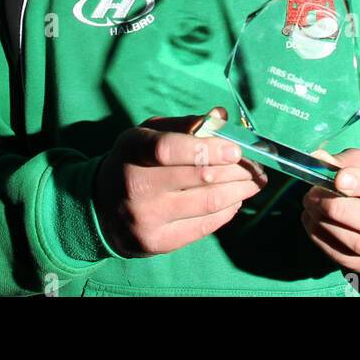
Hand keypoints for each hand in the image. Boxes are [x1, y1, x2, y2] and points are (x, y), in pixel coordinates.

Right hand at [94, 107, 267, 257]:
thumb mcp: (149, 134)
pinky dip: (227, 211)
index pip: (168, 149)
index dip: (208, 149)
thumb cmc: (135, 162)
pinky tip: (235, 200)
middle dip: (237, 171)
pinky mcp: (157, 242)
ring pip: (208, 203)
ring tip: (254, 182)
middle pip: (199, 178)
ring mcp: (145, 217)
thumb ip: (186, 124)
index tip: (236, 150)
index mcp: (132, 150)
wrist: (102, 207)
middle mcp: (134, 185)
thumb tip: (222, 117)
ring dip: (240, 191)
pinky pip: (204, 226)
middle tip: (257, 166)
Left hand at [301, 148, 359, 274]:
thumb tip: (318, 159)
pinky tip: (312, 221)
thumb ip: (342, 161)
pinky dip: (322, 240)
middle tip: (313, 194)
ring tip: (309, 205)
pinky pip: (346, 259)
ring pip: (359, 245)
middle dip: (340, 210)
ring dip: (326, 225)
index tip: (338, 179)